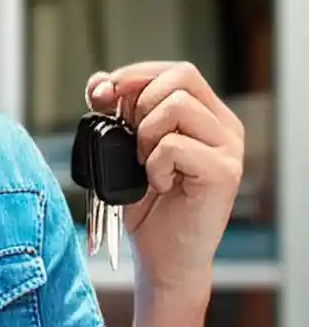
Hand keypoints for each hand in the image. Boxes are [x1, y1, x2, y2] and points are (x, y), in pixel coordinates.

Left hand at [85, 62, 243, 298]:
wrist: (161, 255)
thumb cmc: (145, 203)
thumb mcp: (123, 146)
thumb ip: (115, 110)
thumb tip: (98, 82)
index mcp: (205, 115)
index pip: (174, 70)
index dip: (134, 75)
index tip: (101, 94)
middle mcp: (224, 126)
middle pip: (180, 76)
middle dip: (139, 102)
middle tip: (131, 140)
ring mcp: (229, 149)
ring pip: (176, 106)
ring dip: (146, 135)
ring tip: (147, 165)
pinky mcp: (223, 172)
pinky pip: (175, 145)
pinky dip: (154, 164)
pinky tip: (159, 184)